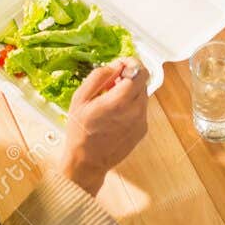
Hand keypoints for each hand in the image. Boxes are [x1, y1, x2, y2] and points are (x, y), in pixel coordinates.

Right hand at [60, 59, 148, 196]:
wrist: (87, 161)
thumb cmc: (80, 130)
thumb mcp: (80, 98)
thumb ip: (99, 76)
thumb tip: (116, 65)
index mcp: (119, 101)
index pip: (139, 71)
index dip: (131, 63)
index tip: (121, 64)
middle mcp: (135, 111)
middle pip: (144, 81)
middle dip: (130, 75)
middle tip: (113, 81)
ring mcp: (141, 121)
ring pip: (144, 93)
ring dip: (131, 90)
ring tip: (112, 98)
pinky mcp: (143, 129)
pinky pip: (142, 108)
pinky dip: (132, 103)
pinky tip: (116, 113)